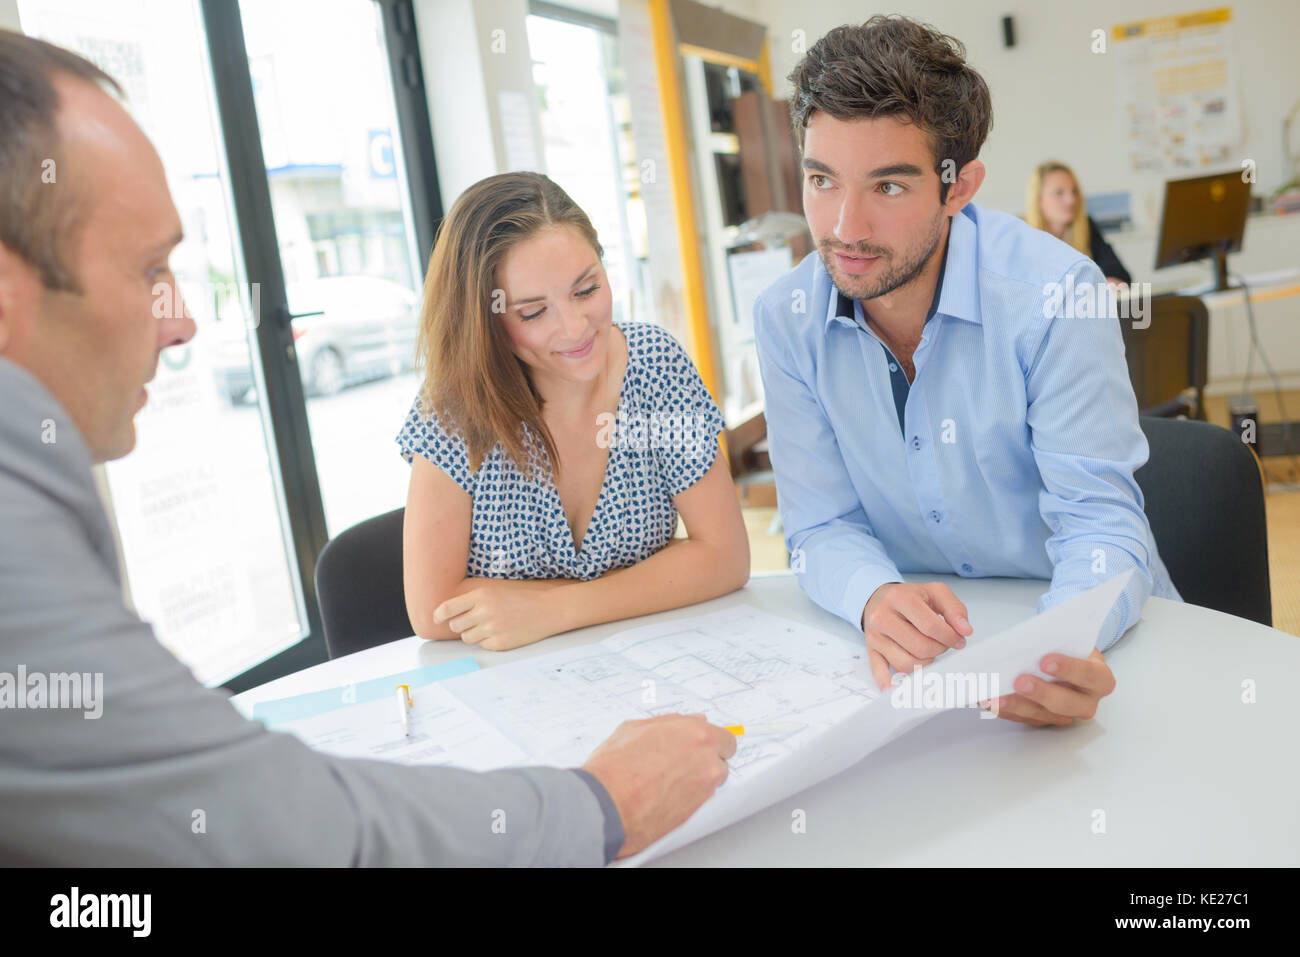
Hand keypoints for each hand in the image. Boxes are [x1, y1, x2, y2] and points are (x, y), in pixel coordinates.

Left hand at [433, 580, 563, 649]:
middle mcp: (484, 611)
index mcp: (481, 596)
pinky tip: (502, 632)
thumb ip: (475, 601)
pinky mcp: (500, 642)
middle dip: (461, 626)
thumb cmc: (522, 599)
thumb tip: (451, 615)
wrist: (547, 610)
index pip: (449, 608)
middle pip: (456, 626)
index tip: (436, 619)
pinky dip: (488, 641)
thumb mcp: (496, 591)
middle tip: (474, 622)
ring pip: (467, 638)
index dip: (439, 615)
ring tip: (491, 626)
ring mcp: (492, 628)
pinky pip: (483, 646)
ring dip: (474, 634)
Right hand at [582, 714, 736, 858]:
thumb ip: (670, 723)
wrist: (603, 806)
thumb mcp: (635, 728)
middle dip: (705, 760)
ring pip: (711, 783)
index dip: (709, 742)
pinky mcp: (694, 815)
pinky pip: (698, 801)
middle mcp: (707, 763)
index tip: (698, 745)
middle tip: (676, 762)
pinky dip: (686, 798)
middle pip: (721, 761)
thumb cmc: (614, 767)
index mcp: (697, 736)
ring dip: (696, 780)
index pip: (726, 739)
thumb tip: (690, 720)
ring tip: (663, 780)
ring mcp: (703, 792)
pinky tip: (661, 794)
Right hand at [861, 581, 972, 689]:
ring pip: (906, 663)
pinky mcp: (871, 650)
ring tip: (929, 651)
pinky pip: (879, 671)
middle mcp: (882, 617)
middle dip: (939, 649)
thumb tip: (965, 631)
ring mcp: (875, 636)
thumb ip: (954, 609)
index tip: (958, 640)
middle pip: (920, 647)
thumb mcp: (934, 592)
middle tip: (943, 644)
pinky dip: (888, 682)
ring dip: (926, 663)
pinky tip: (895, 688)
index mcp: (899, 598)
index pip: (930, 626)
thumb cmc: (909, 597)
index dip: (950, 637)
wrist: (879, 598)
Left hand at [980, 648, 1115, 725]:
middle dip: (1040, 692)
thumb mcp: (1072, 639)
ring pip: (1041, 715)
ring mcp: (1065, 715)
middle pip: (1065, 703)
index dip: (1069, 669)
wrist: (1069, 659)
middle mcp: (1086, 703)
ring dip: (1015, 705)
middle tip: (1019, 680)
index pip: (1089, 676)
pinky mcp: (1044, 720)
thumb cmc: (1070, 648)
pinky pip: (1023, 718)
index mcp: (1100, 679)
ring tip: (993, 695)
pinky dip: (1003, 709)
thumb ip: (1059, 641)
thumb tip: (1031, 640)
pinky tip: (987, 699)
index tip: (1045, 660)